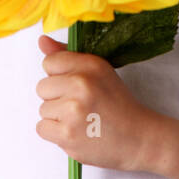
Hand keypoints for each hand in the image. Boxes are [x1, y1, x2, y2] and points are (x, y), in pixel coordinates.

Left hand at [35, 35, 160, 172]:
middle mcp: (81, 83)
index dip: (59, 76)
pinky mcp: (67, 134)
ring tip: (81, 120)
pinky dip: (55, 134)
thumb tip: (42, 40)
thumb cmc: (117, 105)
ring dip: (57, 117)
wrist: (137, 137)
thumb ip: (68, 56)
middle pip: (42, 87)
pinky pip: (42, 128)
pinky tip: (76, 132)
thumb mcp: (99, 72)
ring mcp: (73, 109)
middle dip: (57, 98)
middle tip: (80, 105)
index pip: (50, 63)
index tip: (74, 86)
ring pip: (42, 109)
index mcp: (90, 65)